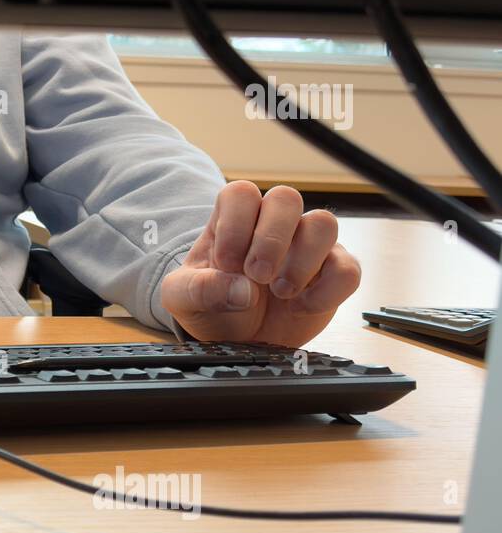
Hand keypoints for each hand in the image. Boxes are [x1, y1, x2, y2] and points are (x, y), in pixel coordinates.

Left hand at [160, 181, 360, 348]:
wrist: (235, 339)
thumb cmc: (210, 307)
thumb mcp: (184, 300)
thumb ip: (199, 289)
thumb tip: (242, 289)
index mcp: (233, 220)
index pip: (241, 193)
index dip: (235, 225)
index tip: (227, 263)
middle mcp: (272, 225)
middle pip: (286, 198)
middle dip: (271, 239)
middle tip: (257, 275)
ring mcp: (306, 247)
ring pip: (324, 223)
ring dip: (303, 260)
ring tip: (281, 292)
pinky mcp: (331, 275)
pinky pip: (348, 268)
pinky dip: (329, 290)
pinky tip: (303, 307)